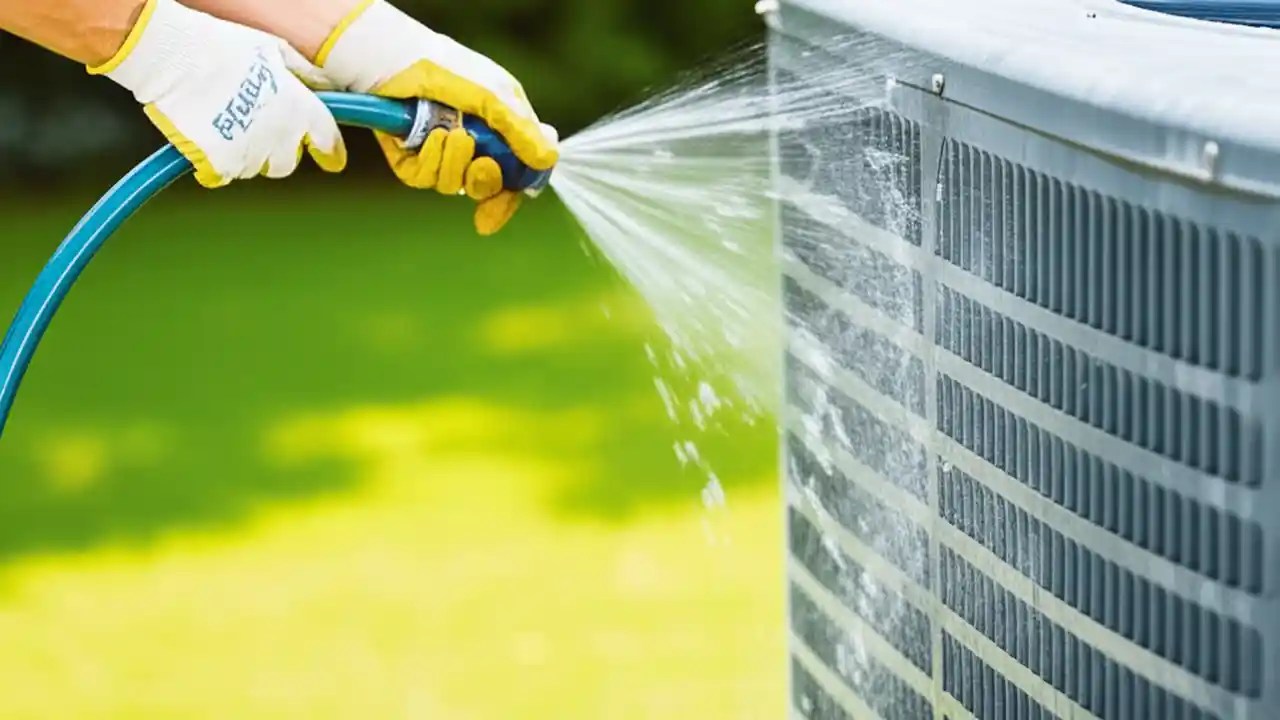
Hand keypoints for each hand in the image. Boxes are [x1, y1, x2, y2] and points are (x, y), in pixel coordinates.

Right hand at [91, 0, 346, 187]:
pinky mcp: (220, 164)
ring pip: (253, 168)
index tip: (333, 160)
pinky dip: (214, 164)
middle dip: (275, 150)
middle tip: (253, 126)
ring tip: (221, 121)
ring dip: (243, 153)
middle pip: (285, 162)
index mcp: (299, 108)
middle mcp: (281, 136)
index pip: (326, 138)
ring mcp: (251, 153)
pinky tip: (203, 138)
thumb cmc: (221, 48)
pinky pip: (222, 175)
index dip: (330, 150)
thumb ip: (305, 73)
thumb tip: (329, 86)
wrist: (174, 58)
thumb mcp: (274, 49)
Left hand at [316, 0, 557, 234]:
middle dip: (485, 180)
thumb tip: (550, 160)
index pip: (517, 175)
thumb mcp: (495, 96)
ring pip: (455, 185)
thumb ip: (522, 130)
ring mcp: (442, 157)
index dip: (514, 194)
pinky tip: (427, 137)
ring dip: (454, 162)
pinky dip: (430, 160)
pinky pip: (426, 179)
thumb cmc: (448, 68)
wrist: (395, 61)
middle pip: (488, 188)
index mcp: (502, 132)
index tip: (509, 199)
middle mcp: (473, 148)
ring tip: (446, 132)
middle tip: (482, 162)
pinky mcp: (412, 162)